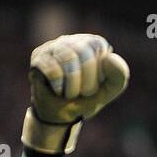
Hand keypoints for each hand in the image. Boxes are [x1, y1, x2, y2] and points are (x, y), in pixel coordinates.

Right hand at [22, 34, 129, 155]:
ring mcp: (54, 46)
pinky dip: (58, 86)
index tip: (93, 86)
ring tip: (69, 93)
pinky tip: (57, 90)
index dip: (98, 75)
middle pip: (82, 51)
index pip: (98, 48)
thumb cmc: (85, 99)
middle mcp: (74, 40)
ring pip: (67, 57)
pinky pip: (52, 69)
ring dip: (72, 86)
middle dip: (85, 82)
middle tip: (81, 93)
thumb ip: (119, 76)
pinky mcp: (38, 57)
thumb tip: (110, 57)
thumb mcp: (108, 92)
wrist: (61, 116)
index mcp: (94, 44)